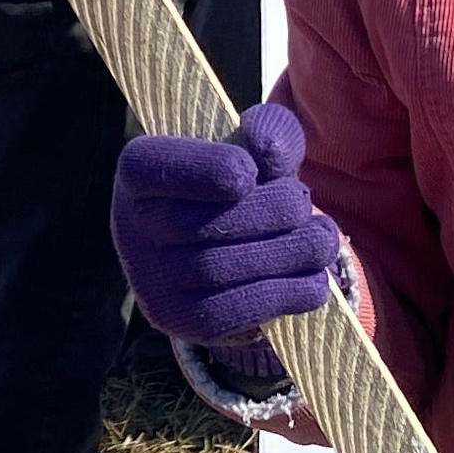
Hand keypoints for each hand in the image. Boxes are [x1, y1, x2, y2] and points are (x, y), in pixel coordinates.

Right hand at [110, 100, 338, 347]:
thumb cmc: (241, 185)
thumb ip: (269, 133)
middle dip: (269, 210)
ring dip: (288, 253)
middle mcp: (132, 228)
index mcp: (139, 171)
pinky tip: (313, 280)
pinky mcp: (180, 320)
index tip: (249, 171)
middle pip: (200, 223)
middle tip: (302, 201)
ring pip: (220, 269)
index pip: (152, 167)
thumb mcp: (258, 149)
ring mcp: (151, 280)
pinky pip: (232, 311)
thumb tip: (269, 151)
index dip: (203, 169)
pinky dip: (284, 295)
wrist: (230, 248)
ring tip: (321, 239)